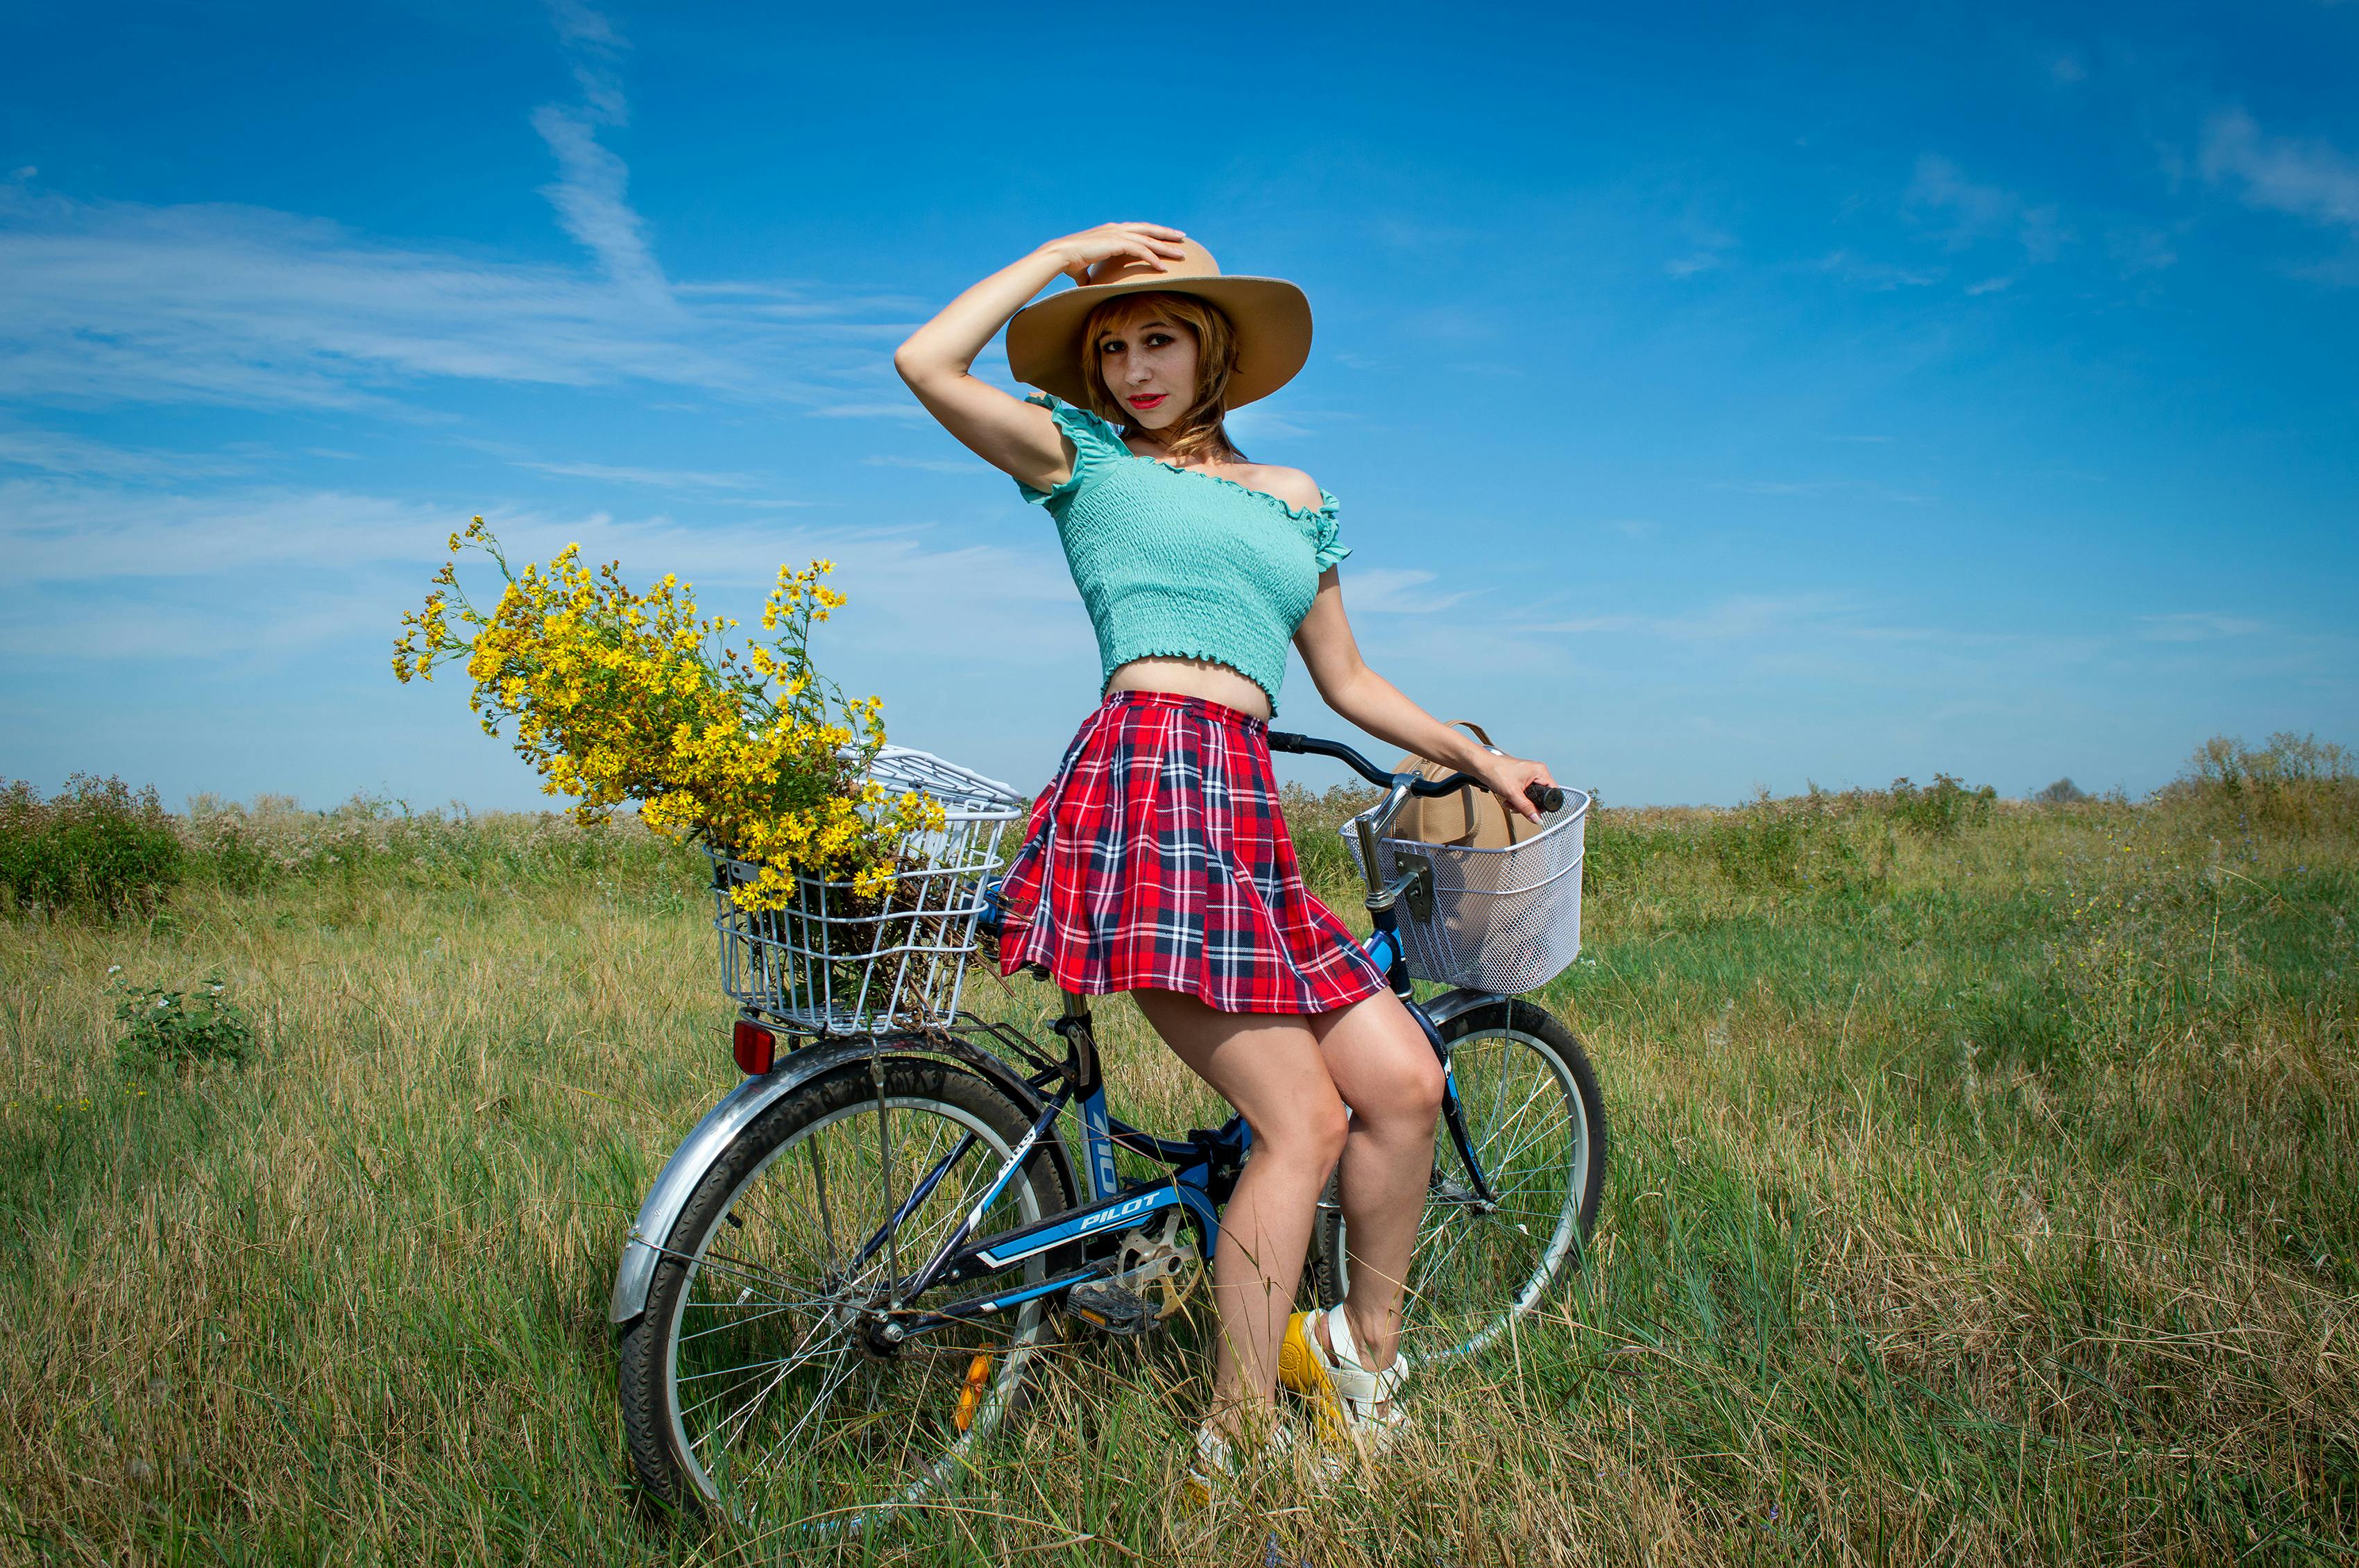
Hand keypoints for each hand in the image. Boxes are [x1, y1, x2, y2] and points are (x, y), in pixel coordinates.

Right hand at [1039, 222, 1188, 286]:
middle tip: (1182, 238)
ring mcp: (1117, 234)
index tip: (1167, 236)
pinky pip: (1141, 250)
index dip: (1153, 232)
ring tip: (1181, 255)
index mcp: (1111, 230)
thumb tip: (1088, 283)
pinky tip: (1163, 268)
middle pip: (1148, 229)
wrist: (1060, 255)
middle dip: (1166, 233)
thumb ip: (1090, 273)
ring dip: (1166, 247)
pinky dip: (1153, 259)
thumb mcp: (1084, 266)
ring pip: (1149, 239)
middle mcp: (1116, 228)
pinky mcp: (1116, 243)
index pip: (1138, 229)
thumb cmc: (1069, 261)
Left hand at [1471, 751, 1560, 823]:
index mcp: (1540, 771)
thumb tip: (1537, 819)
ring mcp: (1530, 775)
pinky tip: (1508, 799)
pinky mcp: (1523, 778)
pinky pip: (1525, 793)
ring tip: (1510, 802)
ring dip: (1521, 803)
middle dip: (1528, 805)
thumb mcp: (1513, 793)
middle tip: (1517, 806)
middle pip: (1541, 796)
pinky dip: (1517, 799)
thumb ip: (1526, 808)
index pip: (1552, 792)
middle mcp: (1538, 771)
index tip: (1533, 810)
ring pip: (1532, 797)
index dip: (1544, 805)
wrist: (1482, 765)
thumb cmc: (1496, 772)